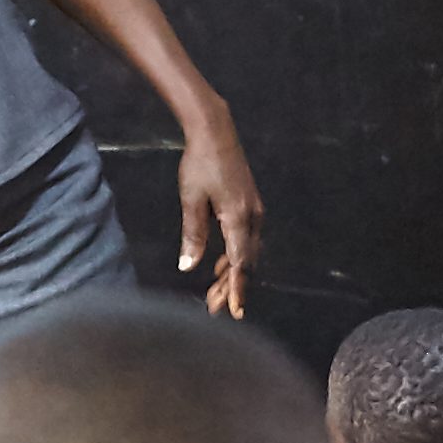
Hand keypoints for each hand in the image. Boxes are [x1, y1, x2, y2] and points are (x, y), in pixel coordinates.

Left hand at [171, 122, 263, 318]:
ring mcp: (255, 211)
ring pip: (247, 252)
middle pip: (246, 262)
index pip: (240, 263)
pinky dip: (234, 256)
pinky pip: (246, 240)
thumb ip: (192, 234)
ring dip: (232, 273)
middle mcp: (253, 217)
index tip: (234, 311)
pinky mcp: (250, 205)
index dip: (237, 289)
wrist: (216, 132)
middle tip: (214, 307)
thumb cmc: (199, 164)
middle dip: (232, 287)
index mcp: (239, 218)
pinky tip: (220, 265)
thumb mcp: (191, 200)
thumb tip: (188, 266)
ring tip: (215, 293)